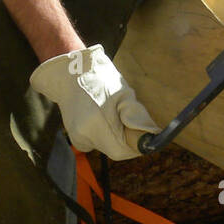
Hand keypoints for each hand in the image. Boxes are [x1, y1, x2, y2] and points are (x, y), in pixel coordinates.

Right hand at [29, 44, 157, 159]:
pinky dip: (101, 134)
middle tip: (126, 119)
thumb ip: (137, 116)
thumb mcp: (124, 93)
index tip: (141, 135)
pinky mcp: (74, 136)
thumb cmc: (101, 79)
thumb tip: (151, 134)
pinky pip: (95, 143)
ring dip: (113, 136)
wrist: (72, 72)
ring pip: (106, 147)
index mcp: (96, 123)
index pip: (121, 151)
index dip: (134, 145)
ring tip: (110, 113)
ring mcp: (77, 136)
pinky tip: (98, 117)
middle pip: (114, 150)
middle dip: (125, 140)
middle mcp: (84, 134)